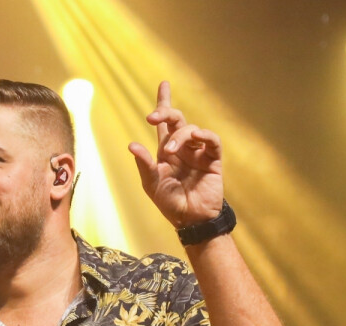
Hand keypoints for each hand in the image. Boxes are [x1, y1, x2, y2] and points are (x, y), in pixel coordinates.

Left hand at [129, 81, 224, 227]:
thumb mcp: (152, 184)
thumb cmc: (171, 204)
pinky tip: (194, 139)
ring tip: (170, 151)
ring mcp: (199, 152)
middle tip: (153, 118)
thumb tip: (132, 144)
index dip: (164, 103)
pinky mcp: (213, 160)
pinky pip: (212, 140)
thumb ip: (144, 164)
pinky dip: (203, 136)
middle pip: (177, 119)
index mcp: (166, 151)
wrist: (191, 220)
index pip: (165, 123)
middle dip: (165, 112)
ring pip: (191, 129)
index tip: (163, 84)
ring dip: (179, 135)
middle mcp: (183, 148)